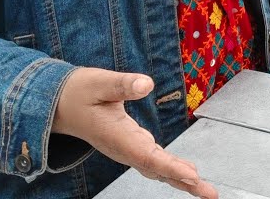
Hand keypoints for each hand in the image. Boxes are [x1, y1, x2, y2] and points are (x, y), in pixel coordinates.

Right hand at [52, 69, 216, 198]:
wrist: (59, 104)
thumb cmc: (78, 93)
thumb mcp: (99, 82)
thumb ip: (122, 84)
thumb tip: (146, 84)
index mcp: (117, 136)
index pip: (148, 155)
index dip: (170, 167)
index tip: (192, 176)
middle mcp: (124, 148)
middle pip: (157, 169)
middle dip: (184, 182)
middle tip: (209, 193)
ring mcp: (127, 149)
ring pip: (157, 169)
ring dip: (181, 180)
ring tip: (204, 189)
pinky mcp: (131, 145)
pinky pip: (154, 163)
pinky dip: (172, 170)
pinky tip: (187, 174)